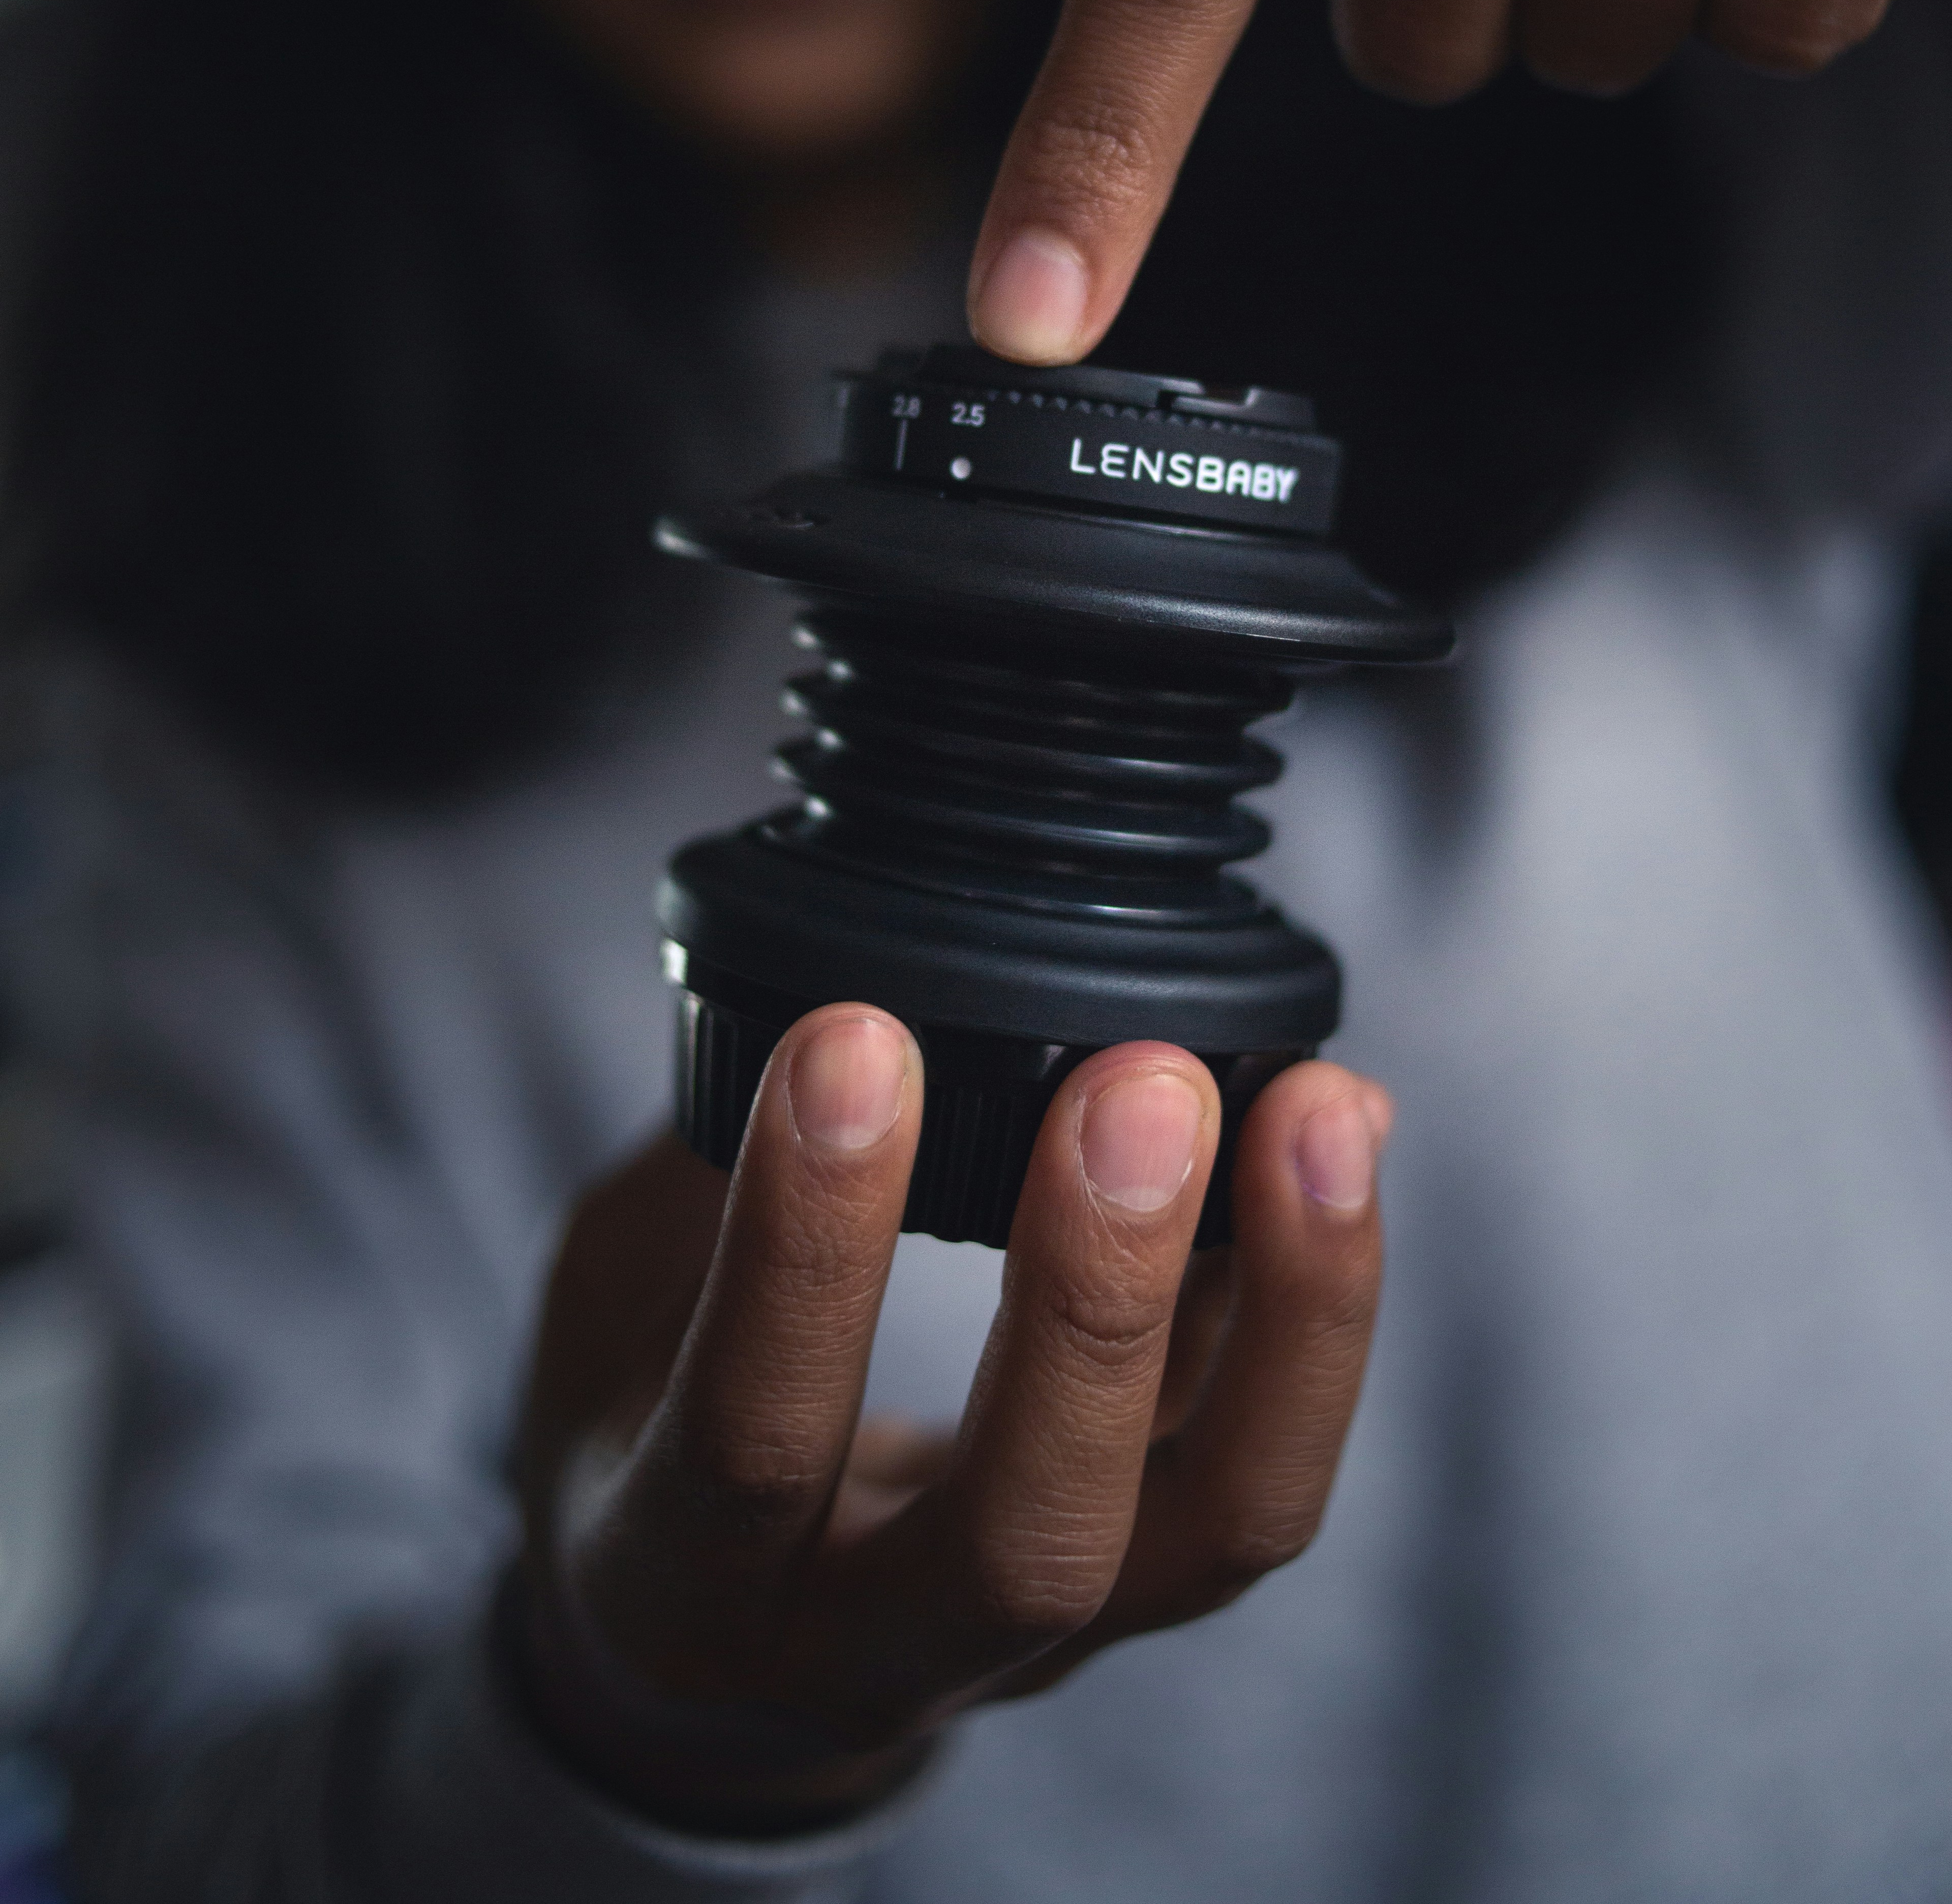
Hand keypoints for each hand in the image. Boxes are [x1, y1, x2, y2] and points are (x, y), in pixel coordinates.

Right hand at [516, 1006, 1386, 1831]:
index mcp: (686, 1584)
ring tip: (1320, 1102)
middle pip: (1029, 1542)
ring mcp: (1041, 1640)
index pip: (752, 1443)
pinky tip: (1343, 1124)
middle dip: (1097, 1302)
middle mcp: (874, 1648)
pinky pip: (1263, 1456)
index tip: (854, 1042)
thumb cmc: (632, 1432)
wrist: (692, 1664)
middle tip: (1139, 1083)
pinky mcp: (1149, 1583)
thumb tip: (838, 978)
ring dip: (1291, 1307)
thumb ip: (702, 1176)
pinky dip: (1316, 1294)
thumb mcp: (608, 1312)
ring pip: (1217, 1525)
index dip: (806, 1253)